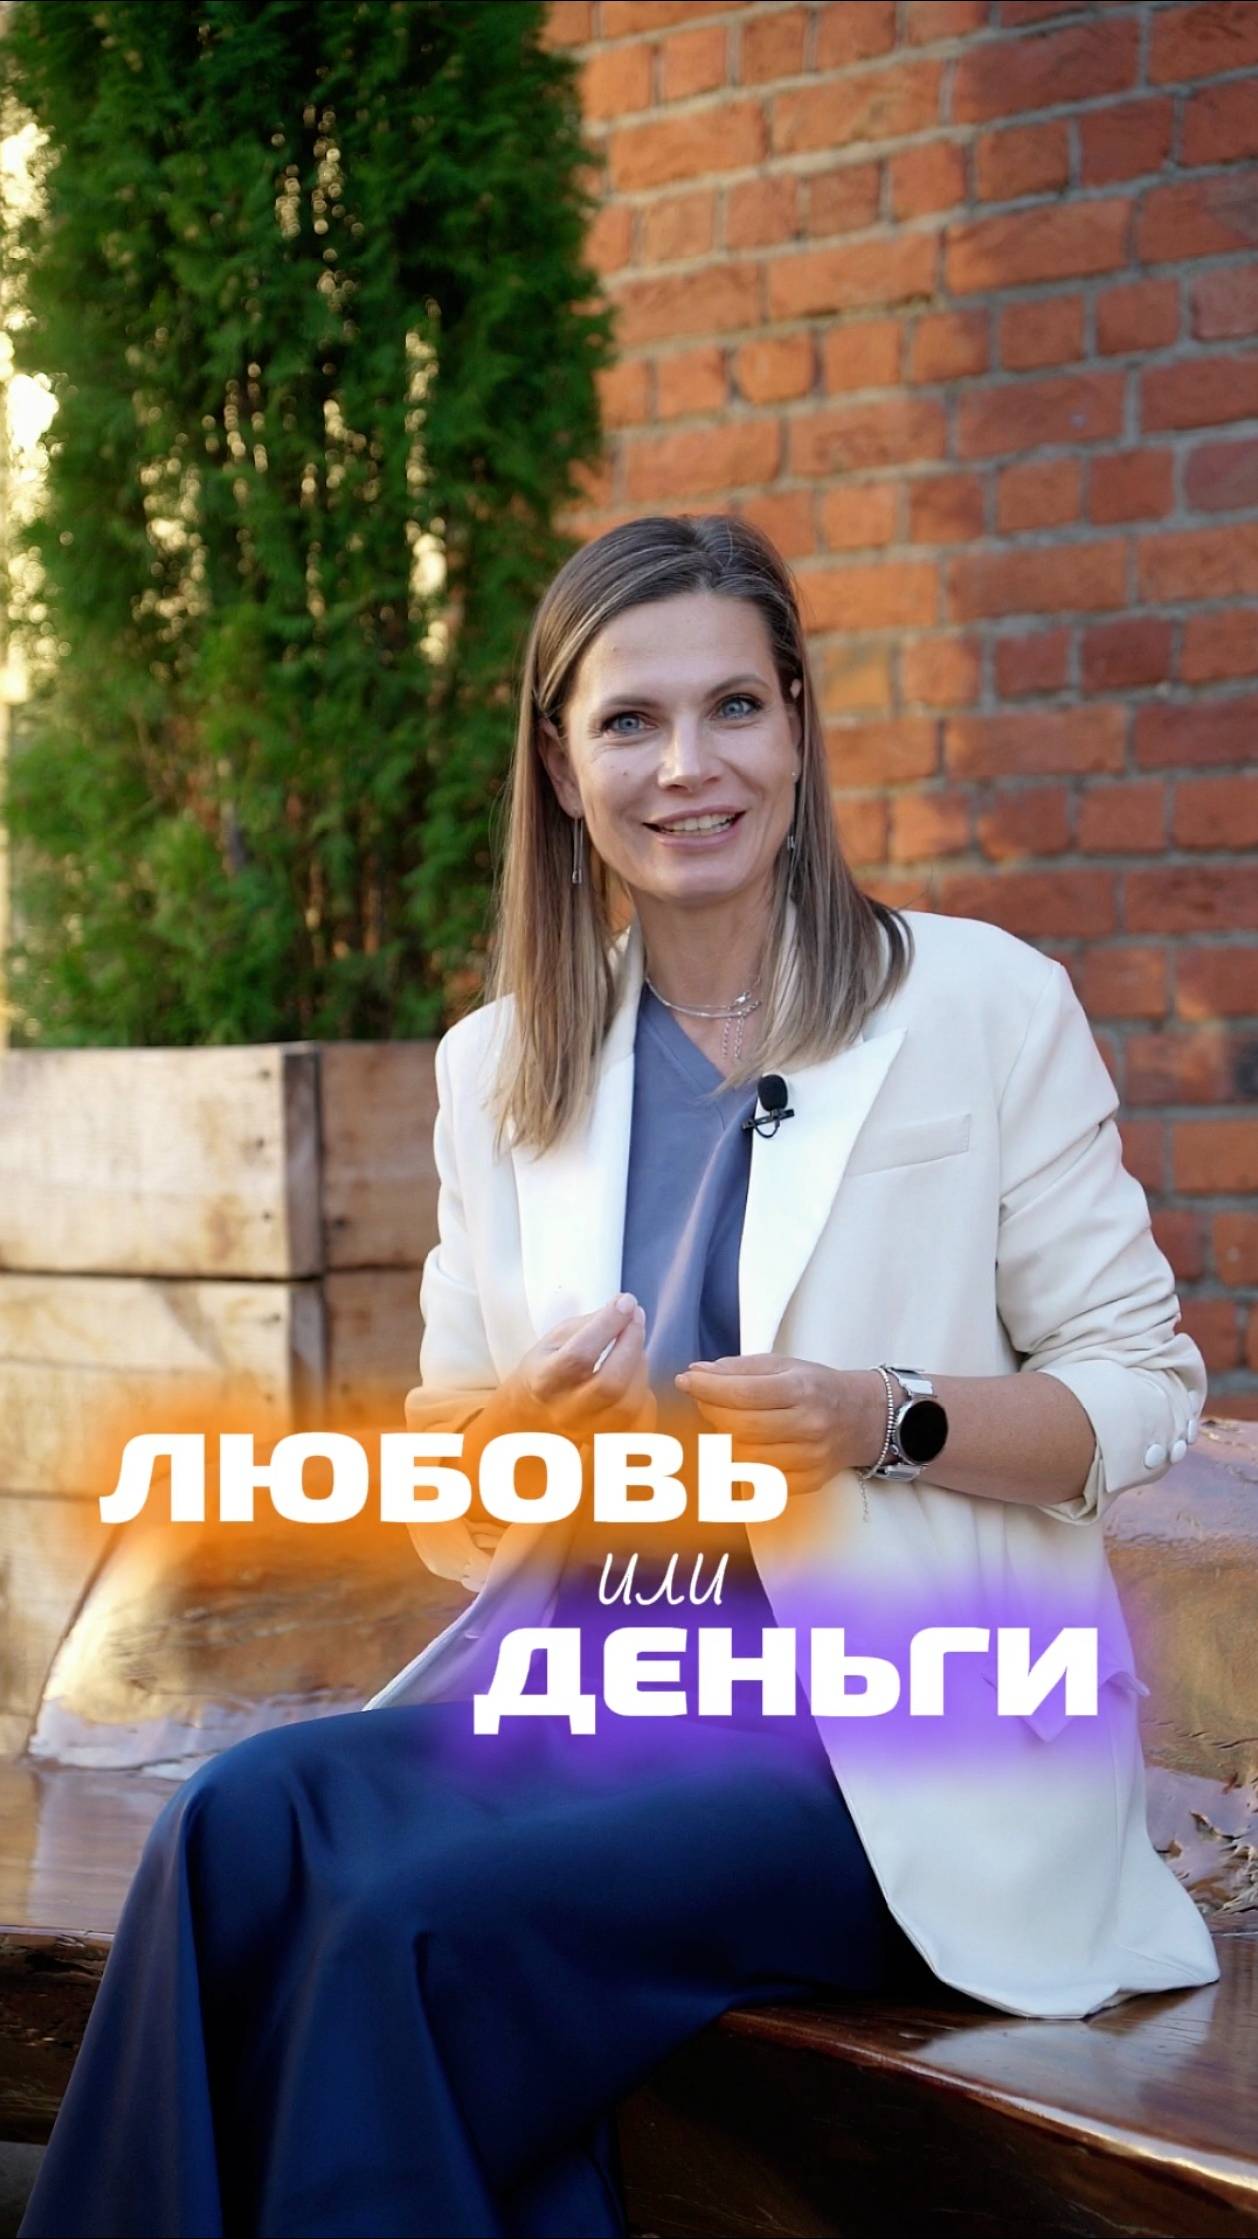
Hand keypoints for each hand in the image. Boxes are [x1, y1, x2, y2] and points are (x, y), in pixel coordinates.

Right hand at [509, 1292, 658, 1442]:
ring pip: (631, 1402)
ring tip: (633, 1341)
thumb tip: (626, 1307)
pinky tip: (636, 1368)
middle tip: (636, 1317)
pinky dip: (645, 1386)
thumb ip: (589, 1324)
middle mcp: (566, 1412)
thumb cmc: (547, 1367)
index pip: (579, 1356)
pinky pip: (642, 1415)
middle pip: (610, 1385)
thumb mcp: (555, 1339)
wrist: (535, 1411)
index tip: (625, 1301)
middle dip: (631, 1343)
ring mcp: (589, 1431)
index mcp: (544, 1382)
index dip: (607, 1326)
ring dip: (640, 1363)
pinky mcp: (611, 1440)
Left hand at [675, 1355, 881, 1497]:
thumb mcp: (784, 1365)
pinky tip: (746, 1446)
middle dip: (711, 1412)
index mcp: (802, 1389)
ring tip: (728, 1422)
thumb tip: (697, 1374)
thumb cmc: (817, 1387)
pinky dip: (745, 1464)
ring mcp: (811, 1458)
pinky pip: (762, 1480)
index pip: (743, 1393)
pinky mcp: (810, 1481)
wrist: (863, 1418)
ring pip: (746, 1457)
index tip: (685, 1381)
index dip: (707, 1388)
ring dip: (726, 1439)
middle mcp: (809, 1425)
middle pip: (741, 1428)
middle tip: (703, 1400)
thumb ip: (739, 1369)